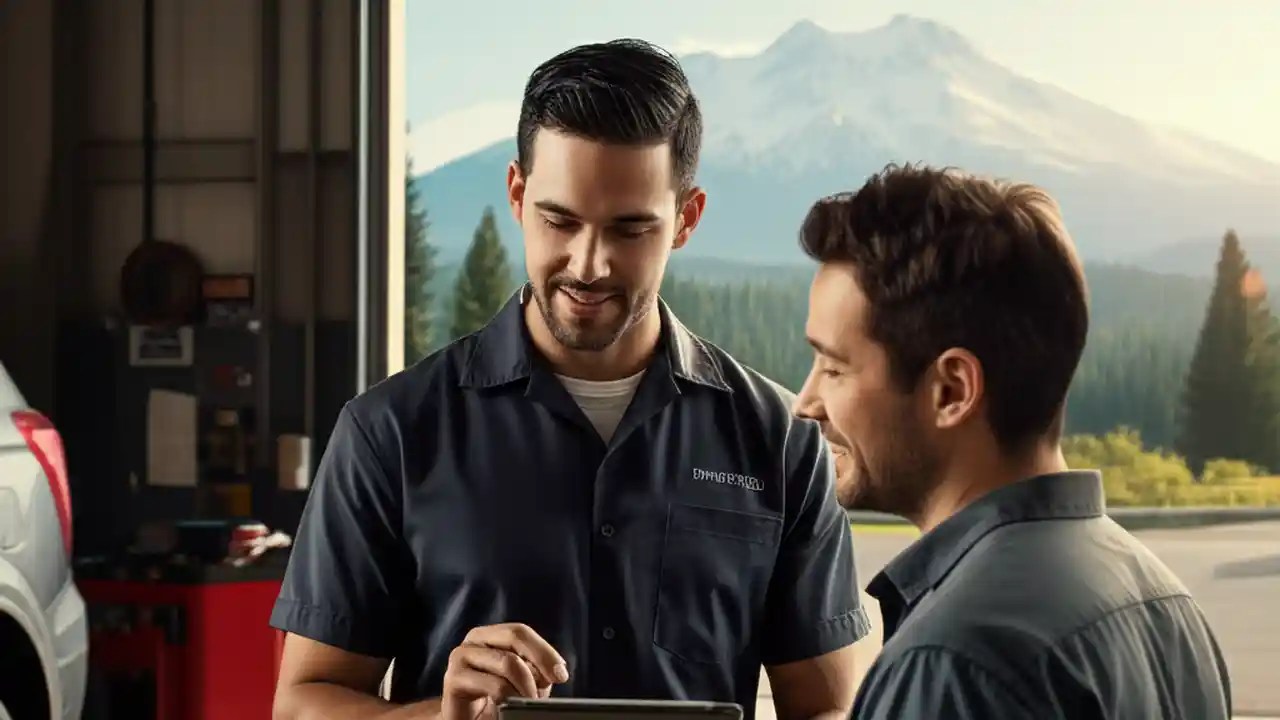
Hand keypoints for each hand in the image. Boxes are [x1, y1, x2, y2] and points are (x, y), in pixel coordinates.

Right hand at [441, 623, 569, 719]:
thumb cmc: (496, 702)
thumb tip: (556, 671)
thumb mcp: (523, 682)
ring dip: (526, 686)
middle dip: (540, 659)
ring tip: (528, 703)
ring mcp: (460, 657)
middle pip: (514, 636)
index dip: (544, 651)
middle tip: (551, 684)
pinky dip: (510, 699)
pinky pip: (495, 685)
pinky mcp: (453, 679)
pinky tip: (508, 708)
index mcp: (490, 636)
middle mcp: (473, 640)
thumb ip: (536, 670)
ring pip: (508, 662)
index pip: (521, 632)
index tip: (561, 675)